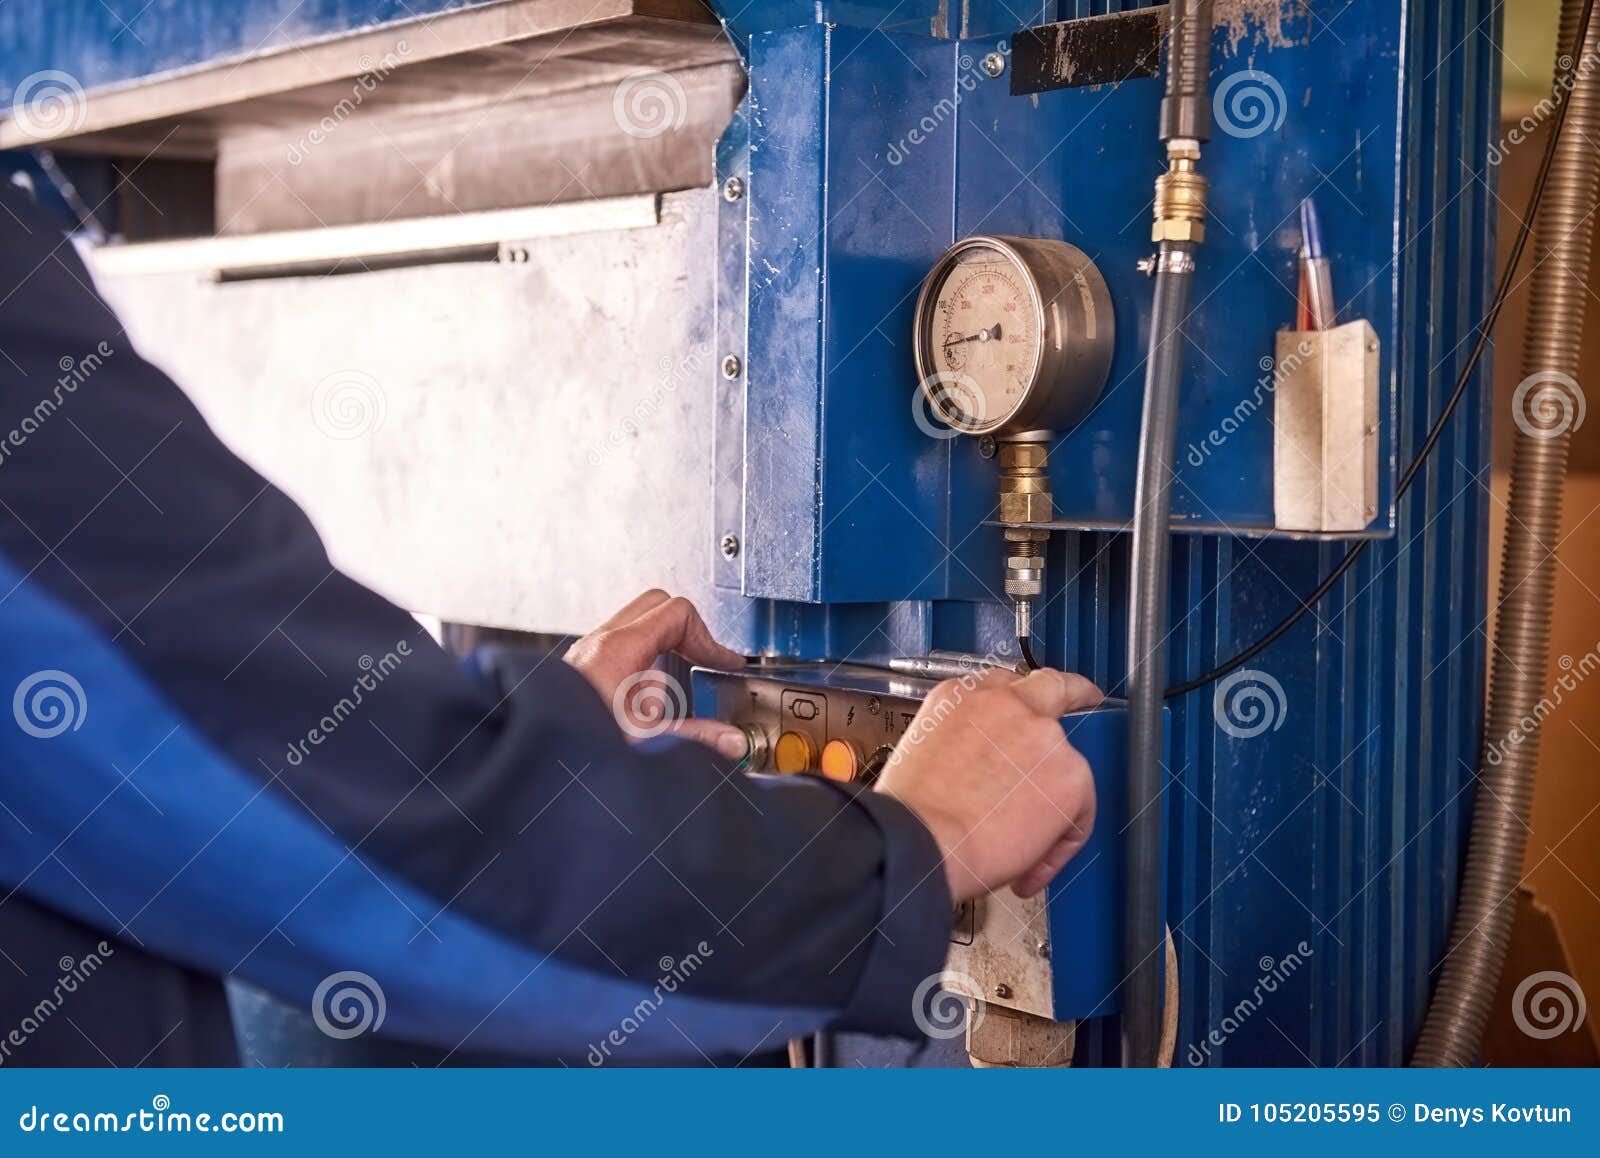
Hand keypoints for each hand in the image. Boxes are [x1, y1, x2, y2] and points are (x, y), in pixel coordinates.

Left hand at [565, 590, 748, 758]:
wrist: (537, 764)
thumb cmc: (573, 746)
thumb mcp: (644, 742)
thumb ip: (694, 737)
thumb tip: (729, 739)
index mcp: (616, 649)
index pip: (676, 613)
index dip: (708, 637)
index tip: (722, 663)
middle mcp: (599, 644)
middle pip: (657, 606)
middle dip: (687, 635)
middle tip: (706, 662)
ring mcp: (588, 654)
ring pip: (637, 627)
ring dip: (663, 654)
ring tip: (670, 697)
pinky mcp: (582, 670)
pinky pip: (621, 649)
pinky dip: (643, 667)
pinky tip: (644, 708)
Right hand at [875, 667, 1100, 902]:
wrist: (919, 842)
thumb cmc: (908, 815)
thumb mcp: (921, 752)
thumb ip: (962, 745)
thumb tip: (979, 771)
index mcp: (961, 697)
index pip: (1002, 686)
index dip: (1017, 705)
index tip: (1025, 713)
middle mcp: (1006, 705)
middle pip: (1052, 688)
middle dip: (1074, 692)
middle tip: (1085, 698)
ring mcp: (1043, 736)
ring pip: (1065, 765)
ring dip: (1051, 802)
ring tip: (1019, 848)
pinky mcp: (1070, 775)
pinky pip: (1078, 814)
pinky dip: (1059, 844)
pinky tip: (1028, 866)